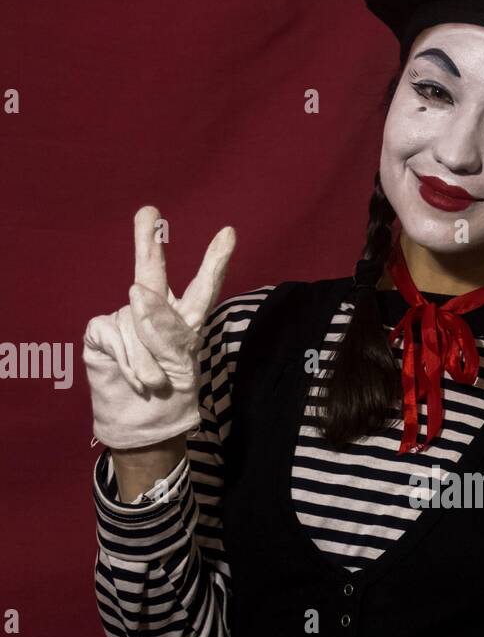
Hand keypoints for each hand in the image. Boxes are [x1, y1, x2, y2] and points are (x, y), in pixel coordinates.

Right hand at [83, 205, 235, 448]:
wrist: (142, 425)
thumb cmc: (170, 397)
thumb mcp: (181, 367)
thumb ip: (166, 330)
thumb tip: (136, 292)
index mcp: (185, 320)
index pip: (203, 288)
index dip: (214, 262)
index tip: (229, 233)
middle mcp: (154, 311)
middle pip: (152, 271)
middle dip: (148, 241)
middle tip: (149, 211)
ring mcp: (126, 318)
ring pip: (138, 323)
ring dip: (148, 360)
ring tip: (154, 382)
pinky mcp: (102, 330)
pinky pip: (116, 335)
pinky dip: (128, 361)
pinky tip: (133, 378)